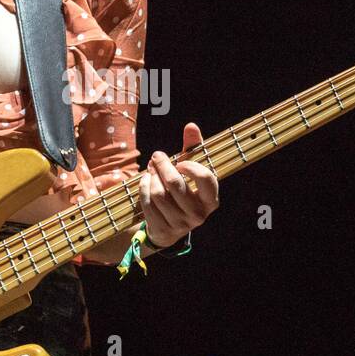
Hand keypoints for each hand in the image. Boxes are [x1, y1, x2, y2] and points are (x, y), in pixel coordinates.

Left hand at [139, 121, 220, 248]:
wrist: (170, 227)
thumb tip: (191, 125)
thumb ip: (192, 148)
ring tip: (150, 169)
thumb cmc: (184, 190)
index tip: (180, 162)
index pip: (205, 178)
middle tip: (156, 156)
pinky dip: (143, 188)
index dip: (190, 166)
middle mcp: (198, 214)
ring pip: (158, 193)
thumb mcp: (190, 171)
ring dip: (151, 177)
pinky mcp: (163, 229)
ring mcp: (180, 224)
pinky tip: (146, 181)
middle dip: (162, 165)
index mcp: (211, 200)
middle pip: (174, 183)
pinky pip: (148, 203)